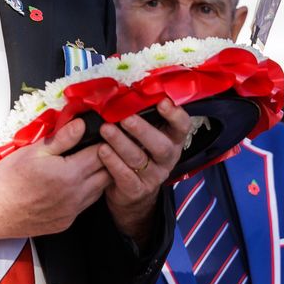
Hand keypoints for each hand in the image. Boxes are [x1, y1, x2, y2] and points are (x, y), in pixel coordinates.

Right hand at [0, 118, 110, 239]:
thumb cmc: (9, 181)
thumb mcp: (33, 152)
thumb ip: (62, 139)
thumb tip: (81, 125)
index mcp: (70, 174)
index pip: (101, 154)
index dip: (102, 142)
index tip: (99, 135)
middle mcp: (76, 195)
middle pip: (107, 174)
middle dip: (105, 159)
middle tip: (94, 149)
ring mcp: (72, 211)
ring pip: (100, 190)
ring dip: (97, 177)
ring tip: (84, 166)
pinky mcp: (67, 222)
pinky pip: (85, 205)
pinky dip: (85, 193)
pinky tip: (72, 185)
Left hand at [96, 98, 191, 241]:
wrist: (131, 193)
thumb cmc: (136, 152)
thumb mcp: (144, 135)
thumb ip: (141, 117)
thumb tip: (124, 90)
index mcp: (172, 140)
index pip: (182, 126)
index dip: (175, 115)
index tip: (162, 101)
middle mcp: (167, 158)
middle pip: (161, 145)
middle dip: (143, 130)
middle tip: (125, 117)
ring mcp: (153, 176)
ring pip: (139, 159)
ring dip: (121, 143)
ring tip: (106, 129)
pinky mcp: (137, 190)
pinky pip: (126, 176)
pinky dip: (113, 162)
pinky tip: (101, 151)